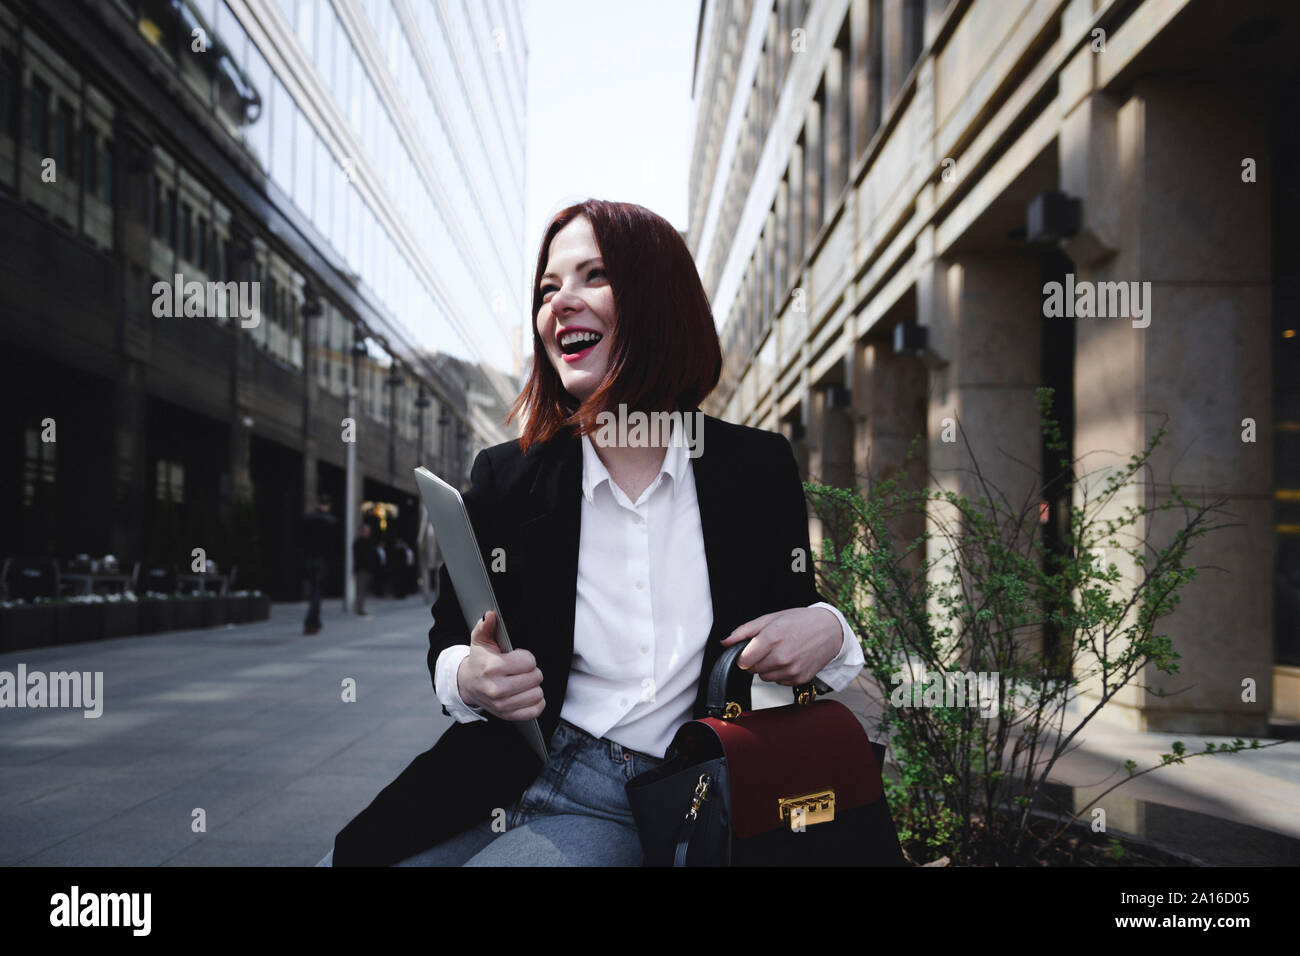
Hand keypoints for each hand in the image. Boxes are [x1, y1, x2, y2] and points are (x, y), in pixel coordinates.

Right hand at [456, 611, 544, 720]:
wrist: (468, 685)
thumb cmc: (479, 661)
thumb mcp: (480, 641)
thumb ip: (486, 626)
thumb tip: (491, 615)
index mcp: (492, 668)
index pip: (529, 661)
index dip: (526, 657)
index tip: (516, 658)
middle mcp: (496, 689)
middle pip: (536, 677)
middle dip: (531, 671)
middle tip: (519, 670)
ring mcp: (502, 705)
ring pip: (538, 694)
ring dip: (533, 686)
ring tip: (521, 681)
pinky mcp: (508, 716)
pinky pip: (536, 709)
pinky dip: (535, 701)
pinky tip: (525, 693)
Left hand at [719, 607, 842, 685]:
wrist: (829, 630)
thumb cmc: (799, 621)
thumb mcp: (770, 619)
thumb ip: (744, 631)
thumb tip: (725, 642)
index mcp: (771, 639)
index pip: (743, 661)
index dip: (743, 656)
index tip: (749, 651)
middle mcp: (781, 657)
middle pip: (752, 670)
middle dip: (755, 660)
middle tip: (768, 648)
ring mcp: (791, 670)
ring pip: (765, 677)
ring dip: (767, 668)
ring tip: (780, 653)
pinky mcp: (799, 679)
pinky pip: (779, 682)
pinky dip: (780, 673)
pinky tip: (790, 660)